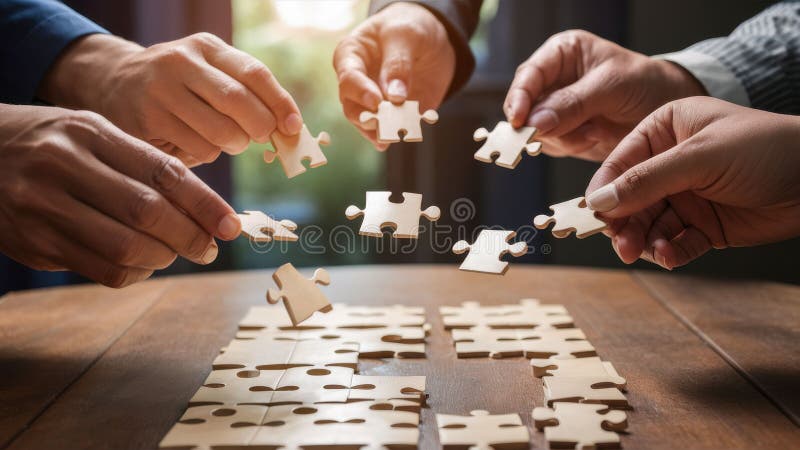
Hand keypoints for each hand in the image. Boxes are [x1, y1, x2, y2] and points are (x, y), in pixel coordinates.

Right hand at [0, 104, 240, 286]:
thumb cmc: (51, 143)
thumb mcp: (92, 133)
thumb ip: (142, 164)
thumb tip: (202, 209)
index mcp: (89, 132)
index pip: (163, 171)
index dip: (205, 203)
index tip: (231, 224)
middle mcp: (63, 166)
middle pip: (148, 211)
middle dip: (190, 236)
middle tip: (209, 247)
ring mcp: (43, 207)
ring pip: (126, 247)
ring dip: (163, 257)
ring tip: (173, 252)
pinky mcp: (33, 244)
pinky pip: (101, 270)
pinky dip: (134, 273)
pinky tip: (140, 263)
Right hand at [38, 33, 301, 165]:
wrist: (113, 82)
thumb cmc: (180, 86)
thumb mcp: (209, 74)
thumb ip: (246, 93)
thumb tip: (290, 130)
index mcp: (207, 48)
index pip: (254, 73)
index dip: (280, 103)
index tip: (294, 127)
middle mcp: (182, 62)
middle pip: (238, 101)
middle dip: (260, 127)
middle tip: (261, 138)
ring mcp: (161, 90)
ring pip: (219, 131)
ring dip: (234, 145)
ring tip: (229, 142)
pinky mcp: (147, 120)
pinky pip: (197, 149)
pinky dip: (208, 156)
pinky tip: (198, 145)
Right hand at [333, 2, 454, 149]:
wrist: (431, 36)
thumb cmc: (408, 27)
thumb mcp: (405, 34)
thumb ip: (398, 62)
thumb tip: (394, 96)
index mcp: (350, 57)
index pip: (348, 79)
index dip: (361, 92)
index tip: (377, 102)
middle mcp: (357, 84)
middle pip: (352, 108)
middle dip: (366, 119)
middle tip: (383, 125)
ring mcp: (374, 102)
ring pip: (369, 124)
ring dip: (380, 133)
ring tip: (392, 138)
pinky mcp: (394, 114)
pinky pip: (395, 128)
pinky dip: (402, 133)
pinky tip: (409, 134)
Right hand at [504, 30, 705, 160]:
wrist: (669, 111)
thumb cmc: (645, 83)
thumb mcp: (611, 85)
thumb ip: (573, 102)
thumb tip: (534, 122)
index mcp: (561, 54)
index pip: (528, 75)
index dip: (519, 97)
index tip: (519, 120)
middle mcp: (554, 81)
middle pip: (525, 106)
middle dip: (538, 123)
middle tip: (548, 135)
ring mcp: (557, 110)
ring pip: (536, 129)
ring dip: (562, 137)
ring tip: (594, 130)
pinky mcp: (564, 134)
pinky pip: (552, 146)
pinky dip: (571, 146)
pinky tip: (594, 136)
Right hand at [585, 97, 799, 268]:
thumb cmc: (766, 148)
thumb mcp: (700, 157)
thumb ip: (647, 180)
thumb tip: (599, 202)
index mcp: (664, 131)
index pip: (620, 162)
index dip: (604, 191)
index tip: (593, 216)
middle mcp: (669, 162)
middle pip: (629, 198)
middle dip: (623, 223)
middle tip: (621, 245)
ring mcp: (686, 194)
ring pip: (648, 224)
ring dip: (644, 241)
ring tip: (649, 252)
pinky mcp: (703, 224)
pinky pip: (674, 241)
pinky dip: (670, 251)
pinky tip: (672, 255)